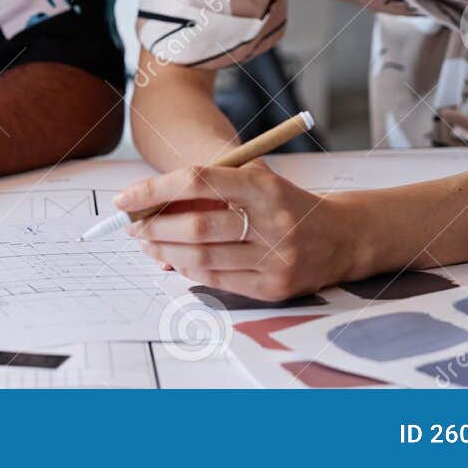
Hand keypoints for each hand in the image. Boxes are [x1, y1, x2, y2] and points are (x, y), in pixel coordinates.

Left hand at [117, 164, 358, 301]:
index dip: (155, 189)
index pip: (198, 181)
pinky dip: (189, 270)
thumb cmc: (285, 202)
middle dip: (154, 227)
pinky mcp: (274, 287)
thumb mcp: (257, 180)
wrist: (341, 236)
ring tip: (147, 243)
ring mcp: (275, 258)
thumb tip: (152, 207)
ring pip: (203, 258)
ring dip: (165, 251)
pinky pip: (218, 281)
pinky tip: (175, 260)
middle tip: (132, 227)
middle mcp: (271, 222)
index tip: (126, 198)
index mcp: (264, 185)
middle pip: (196, 225)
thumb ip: (211, 188)